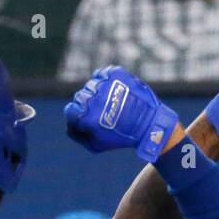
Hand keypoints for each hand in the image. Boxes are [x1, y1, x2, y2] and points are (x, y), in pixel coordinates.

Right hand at [64, 65, 180, 162]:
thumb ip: (77, 134)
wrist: (149, 124)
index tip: (85, 118)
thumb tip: (69, 124)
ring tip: (112, 102)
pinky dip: (106, 81)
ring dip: (98, 93)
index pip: (70, 110)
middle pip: (80, 96)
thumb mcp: (96, 145)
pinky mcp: (116, 74)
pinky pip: (103, 74)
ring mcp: (106, 84)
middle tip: (102, 112)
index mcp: (88, 116)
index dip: (76, 115)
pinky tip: (114, 91)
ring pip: (92, 84)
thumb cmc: (121, 137)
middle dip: (88, 105)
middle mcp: (95, 98)